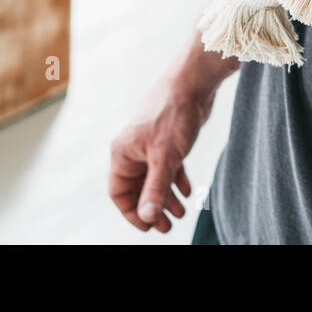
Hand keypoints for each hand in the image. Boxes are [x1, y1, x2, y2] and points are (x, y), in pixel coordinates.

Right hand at [109, 78, 213, 232]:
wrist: (192, 84)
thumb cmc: (173, 116)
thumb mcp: (165, 158)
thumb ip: (155, 189)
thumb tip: (147, 216)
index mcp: (123, 154)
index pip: (119, 192)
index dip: (131, 212)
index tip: (148, 227)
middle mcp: (133, 150)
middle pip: (137, 188)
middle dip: (151, 208)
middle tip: (167, 227)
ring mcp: (150, 144)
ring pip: (155, 178)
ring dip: (166, 197)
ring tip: (181, 213)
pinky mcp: (168, 139)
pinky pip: (168, 167)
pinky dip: (176, 181)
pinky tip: (187, 192)